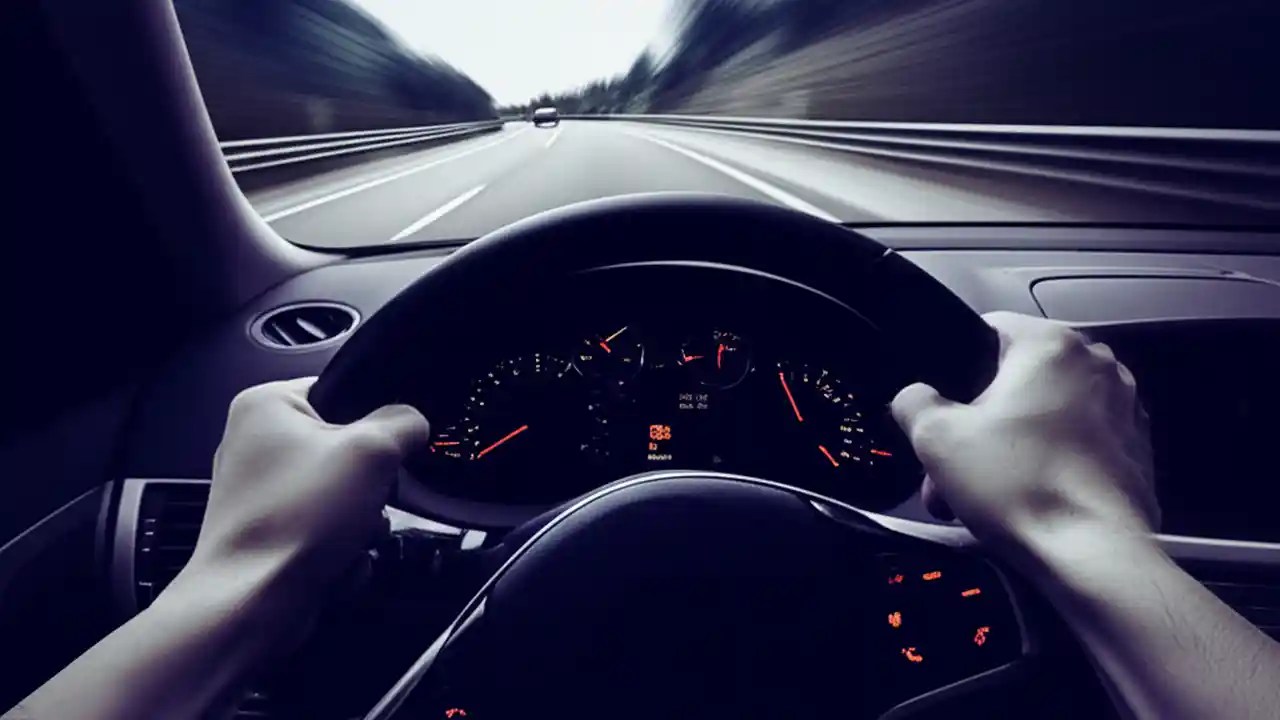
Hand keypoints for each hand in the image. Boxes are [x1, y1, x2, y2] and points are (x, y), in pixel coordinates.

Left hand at [183, 378, 429, 600]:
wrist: (252, 605)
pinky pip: (327, 531)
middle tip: (368, 499)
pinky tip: (336, 564)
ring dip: (362, 523)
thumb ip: (404, 423)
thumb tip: (413, 424)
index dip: (375, 419)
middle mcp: (255, 444)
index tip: (388, 449)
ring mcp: (260, 494)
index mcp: (266, 405)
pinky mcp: (271, 536)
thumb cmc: (298, 519)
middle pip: (347, 449)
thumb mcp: (372, 452)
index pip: (341, 390)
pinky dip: (341, 549)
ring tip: (351, 538)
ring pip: (343, 495)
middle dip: (371, 485)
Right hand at [890, 312, 1157, 563]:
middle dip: (980, 420)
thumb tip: (916, 398)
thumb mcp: (936, 438)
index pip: (990, 328)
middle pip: (1017, 379)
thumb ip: (913, 402)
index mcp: (1051, 344)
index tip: (942, 408)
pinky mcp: (1135, 450)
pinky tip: (1025, 499)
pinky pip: (1077, 443)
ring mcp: (1125, 407)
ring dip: (1010, 445)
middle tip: (953, 465)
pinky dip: (1049, 462)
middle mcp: (1097, 366)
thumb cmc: (1019, 486)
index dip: (954, 366)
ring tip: (982, 492)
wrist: (1091, 554)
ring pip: (1047, 414)